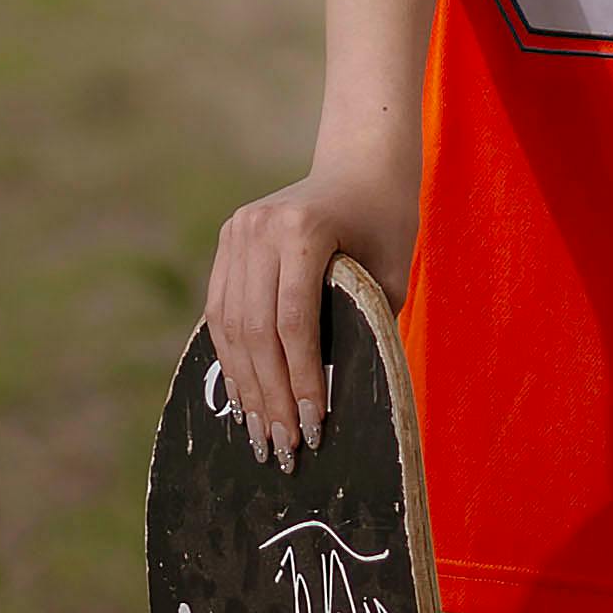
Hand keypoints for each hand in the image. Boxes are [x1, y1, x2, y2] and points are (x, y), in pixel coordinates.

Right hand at [202, 180, 391, 469]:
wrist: (359, 163)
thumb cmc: (387, 220)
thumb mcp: (391, 271)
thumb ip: (364, 324)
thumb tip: (338, 398)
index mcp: (303, 229)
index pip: (295, 321)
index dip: (302, 379)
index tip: (314, 426)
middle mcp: (259, 228)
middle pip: (257, 329)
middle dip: (270, 396)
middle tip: (283, 449)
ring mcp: (237, 231)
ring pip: (230, 325)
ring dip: (245, 386)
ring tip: (261, 435)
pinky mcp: (227, 239)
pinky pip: (220, 310)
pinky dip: (231, 358)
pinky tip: (244, 398)